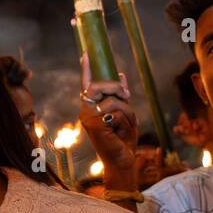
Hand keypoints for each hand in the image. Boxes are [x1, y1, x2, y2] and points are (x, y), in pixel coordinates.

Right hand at [77, 53, 138, 190]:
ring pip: (113, 100)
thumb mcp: (125, 114)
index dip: (86, 68)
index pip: (87, 84)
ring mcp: (87, 117)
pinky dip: (126, 120)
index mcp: (91, 108)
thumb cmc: (122, 140)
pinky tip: (122, 132)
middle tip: (127, 95)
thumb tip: (121, 75)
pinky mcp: (94, 123)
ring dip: (128, 111)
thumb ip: (120, 97)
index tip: (85, 52)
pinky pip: (116, 111)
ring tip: (126, 126)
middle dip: (116, 87)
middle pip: (99, 85)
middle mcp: (85, 111)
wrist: (122, 160)